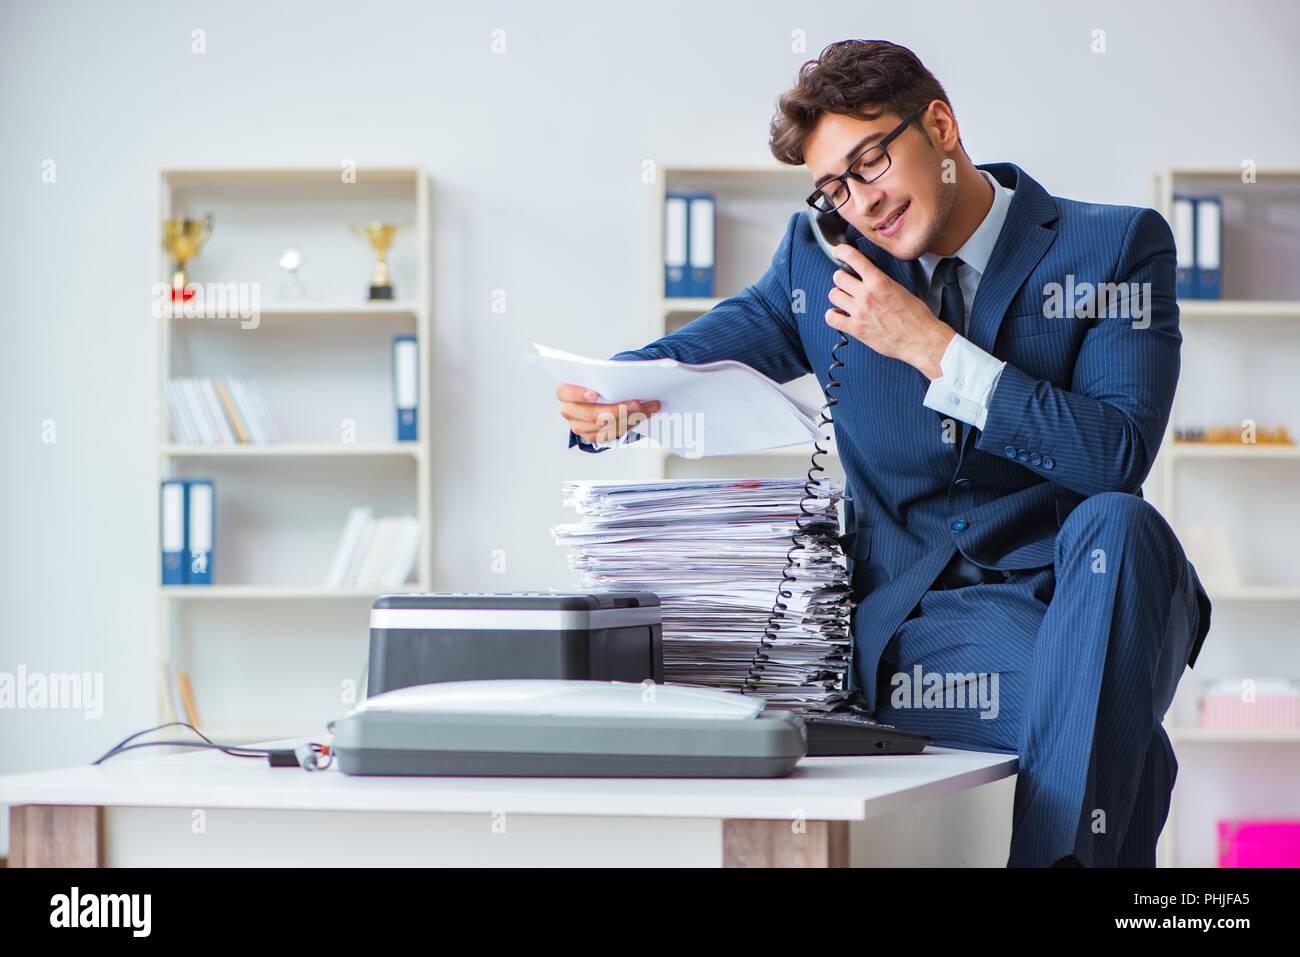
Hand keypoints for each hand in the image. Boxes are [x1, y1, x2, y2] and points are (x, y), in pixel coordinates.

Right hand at [556, 383, 660, 443]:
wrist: (602, 396)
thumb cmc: (600, 383)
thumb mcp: (600, 377)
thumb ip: (607, 378)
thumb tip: (632, 378)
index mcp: (565, 393)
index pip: (565, 393)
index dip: (579, 394)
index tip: (596, 394)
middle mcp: (569, 411)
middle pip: (590, 414)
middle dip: (616, 409)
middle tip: (636, 403)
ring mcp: (578, 426)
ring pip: (603, 426)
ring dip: (629, 417)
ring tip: (648, 407)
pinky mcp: (590, 436)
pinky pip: (610, 434)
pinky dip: (629, 425)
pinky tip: (642, 416)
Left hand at [824, 243, 954, 380]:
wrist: (921, 339)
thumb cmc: (916, 317)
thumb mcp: (900, 289)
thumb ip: (881, 282)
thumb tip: (869, 278)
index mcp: (879, 281)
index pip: (852, 257)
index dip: (841, 252)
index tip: (838, 253)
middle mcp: (866, 295)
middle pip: (838, 277)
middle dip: (843, 279)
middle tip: (849, 284)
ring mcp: (859, 312)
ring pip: (833, 295)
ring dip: (839, 297)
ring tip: (847, 301)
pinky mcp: (856, 329)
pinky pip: (831, 318)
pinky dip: (833, 316)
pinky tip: (841, 315)